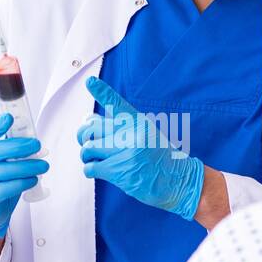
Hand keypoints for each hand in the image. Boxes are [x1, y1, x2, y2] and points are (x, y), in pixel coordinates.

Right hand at [0, 112, 48, 238]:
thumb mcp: (1, 161)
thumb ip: (12, 151)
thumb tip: (35, 143)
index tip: (9, 118)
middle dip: (18, 147)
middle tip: (36, 145)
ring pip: (2, 171)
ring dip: (26, 167)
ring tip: (42, 166)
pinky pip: (6, 188)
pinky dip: (22, 183)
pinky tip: (33, 180)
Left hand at [76, 76, 203, 220]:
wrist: (178, 179)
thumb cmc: (158, 156)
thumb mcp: (145, 133)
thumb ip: (120, 126)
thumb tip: (87, 119)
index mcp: (138, 122)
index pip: (116, 103)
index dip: (101, 91)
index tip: (90, 81)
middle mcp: (131, 134)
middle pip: (91, 128)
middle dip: (83, 136)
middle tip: (87, 142)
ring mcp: (125, 152)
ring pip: (88, 148)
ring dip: (86, 155)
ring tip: (94, 159)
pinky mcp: (119, 171)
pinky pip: (91, 167)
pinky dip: (90, 169)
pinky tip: (97, 170)